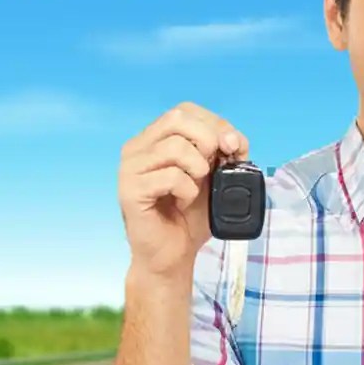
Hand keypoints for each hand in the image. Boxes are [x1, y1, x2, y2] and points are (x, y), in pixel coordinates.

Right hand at [118, 102, 247, 278]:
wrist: (172, 255)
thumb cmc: (189, 216)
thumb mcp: (215, 177)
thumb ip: (225, 153)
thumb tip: (233, 140)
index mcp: (154, 139)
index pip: (185, 110)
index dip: (213, 123)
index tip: (231, 147)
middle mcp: (137, 148)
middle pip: (176, 118)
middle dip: (207, 140)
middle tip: (211, 168)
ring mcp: (130, 168)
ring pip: (175, 148)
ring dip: (197, 170)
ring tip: (192, 190)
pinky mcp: (130, 190)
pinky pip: (170, 176)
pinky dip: (187, 191)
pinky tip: (181, 203)